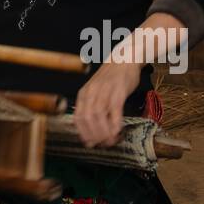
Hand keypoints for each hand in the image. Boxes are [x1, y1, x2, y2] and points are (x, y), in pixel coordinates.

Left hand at [73, 12, 185, 146]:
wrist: (124, 59)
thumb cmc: (111, 77)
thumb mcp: (96, 90)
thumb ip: (92, 105)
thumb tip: (91, 127)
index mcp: (84, 94)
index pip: (78, 118)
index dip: (83, 133)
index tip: (89, 143)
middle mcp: (91, 93)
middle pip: (88, 119)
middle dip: (94, 135)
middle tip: (101, 145)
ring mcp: (104, 92)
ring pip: (99, 116)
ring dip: (104, 132)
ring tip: (111, 141)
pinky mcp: (118, 91)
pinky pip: (114, 110)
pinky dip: (115, 124)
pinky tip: (118, 132)